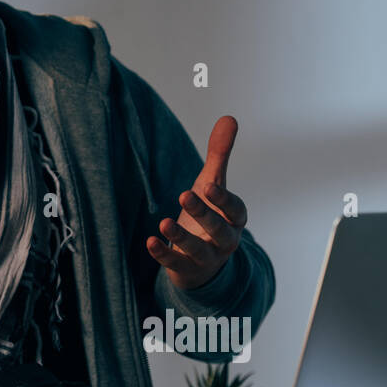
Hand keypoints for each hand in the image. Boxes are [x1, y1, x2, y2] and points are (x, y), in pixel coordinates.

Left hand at [146, 115, 248, 289]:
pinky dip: (164, 253)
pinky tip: (150, 241)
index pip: (236, 211)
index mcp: (234, 220)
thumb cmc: (209, 215)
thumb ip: (220, 155)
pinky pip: (176, 263)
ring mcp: (206, 257)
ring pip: (198, 249)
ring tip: (164, 221)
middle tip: (185, 194)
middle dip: (203, 213)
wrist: (203, 261)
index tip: (209, 184)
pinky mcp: (185, 269)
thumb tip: (229, 117)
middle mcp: (224, 240)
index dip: (224, 200)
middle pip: (218, 229)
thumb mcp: (213, 186)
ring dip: (182, 236)